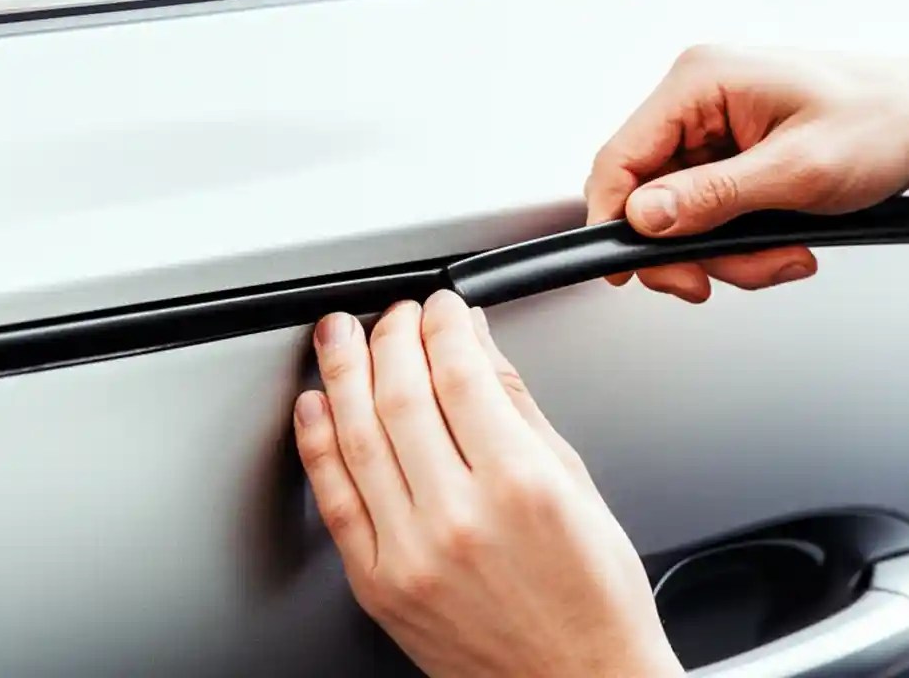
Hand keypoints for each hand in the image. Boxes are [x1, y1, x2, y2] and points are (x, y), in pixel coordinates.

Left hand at [293, 291, 681, 677]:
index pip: (462, 373)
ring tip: (340, 336)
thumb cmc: (592, 600)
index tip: (442, 308)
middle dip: (391, 335)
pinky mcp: (377, 585)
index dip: (444, 324)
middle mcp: (460, 518)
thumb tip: (480, 346)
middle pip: (401, 395)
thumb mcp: (577, 486)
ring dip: (342, 372)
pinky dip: (317, 444)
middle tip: (395, 315)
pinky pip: (333, 499)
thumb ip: (520, 408)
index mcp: (522, 486)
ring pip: (357, 437)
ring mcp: (410, 553)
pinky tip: (316, 406)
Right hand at [584, 46, 908, 301]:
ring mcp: (713, 129)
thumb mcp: (796, 170)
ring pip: (677, 215)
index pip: (619, 158)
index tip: (624, 271)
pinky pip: (707, 213)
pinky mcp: (729, 155)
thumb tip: (643, 217)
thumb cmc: (885, 122)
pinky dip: (739, 243)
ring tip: (778, 258)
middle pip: (646, 196)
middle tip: (713, 281)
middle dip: (686, 248)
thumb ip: (712, 197)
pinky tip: (779, 245)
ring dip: (723, 252)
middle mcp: (698, 101)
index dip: (612, 221)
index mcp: (700, 82)